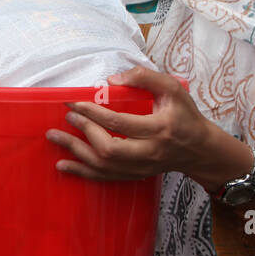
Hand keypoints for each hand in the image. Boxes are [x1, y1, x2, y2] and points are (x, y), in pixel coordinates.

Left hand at [46, 66, 229, 185]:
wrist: (199, 150)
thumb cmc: (185, 115)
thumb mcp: (173, 89)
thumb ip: (145, 77)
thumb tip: (111, 81)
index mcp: (160, 128)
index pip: (120, 122)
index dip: (93, 112)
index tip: (73, 102)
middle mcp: (150, 152)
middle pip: (109, 149)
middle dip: (84, 132)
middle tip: (68, 116)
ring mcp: (141, 168)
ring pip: (104, 166)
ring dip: (76, 152)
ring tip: (54, 137)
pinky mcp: (135, 176)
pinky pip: (105, 178)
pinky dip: (81, 172)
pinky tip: (63, 165)